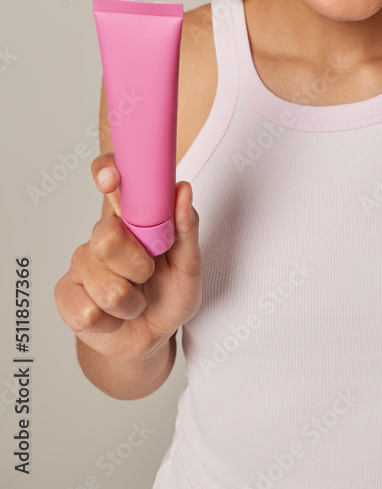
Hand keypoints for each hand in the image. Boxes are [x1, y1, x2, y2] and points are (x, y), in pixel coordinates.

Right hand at [54, 152, 201, 361]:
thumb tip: (183, 189)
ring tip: (136, 301)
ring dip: (131, 304)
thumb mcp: (189, 264)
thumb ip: (186, 228)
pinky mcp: (66, 295)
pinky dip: (112, 323)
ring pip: (104, 286)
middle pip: (106, 237)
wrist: (153, 336)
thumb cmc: (170, 293)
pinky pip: (87, 312)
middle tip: (148, 273)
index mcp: (131, 216)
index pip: (109, 177)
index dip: (106, 172)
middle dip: (137, 266)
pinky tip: (115, 319)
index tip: (111, 180)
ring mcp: (81, 264)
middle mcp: (102, 234)